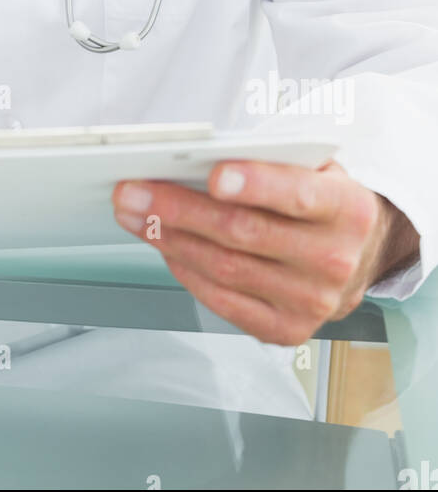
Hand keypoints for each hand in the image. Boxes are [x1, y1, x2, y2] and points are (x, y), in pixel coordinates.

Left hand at [111, 160, 418, 344]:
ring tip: (135, 215)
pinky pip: (223, 302)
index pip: (298, 196)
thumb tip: (195, 161)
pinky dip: (186, 271)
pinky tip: (164, 247)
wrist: (359, 254)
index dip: (254, 185)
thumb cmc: (321, 201)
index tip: (211, 175)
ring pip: (225, 268)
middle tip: (133, 191)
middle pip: (244, 234)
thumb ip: (270, 161)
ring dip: (169, 239)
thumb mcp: (313, 168)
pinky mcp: (286, 330)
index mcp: (348, 210)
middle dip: (179, 209)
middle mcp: (334, 260)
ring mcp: (311, 302)